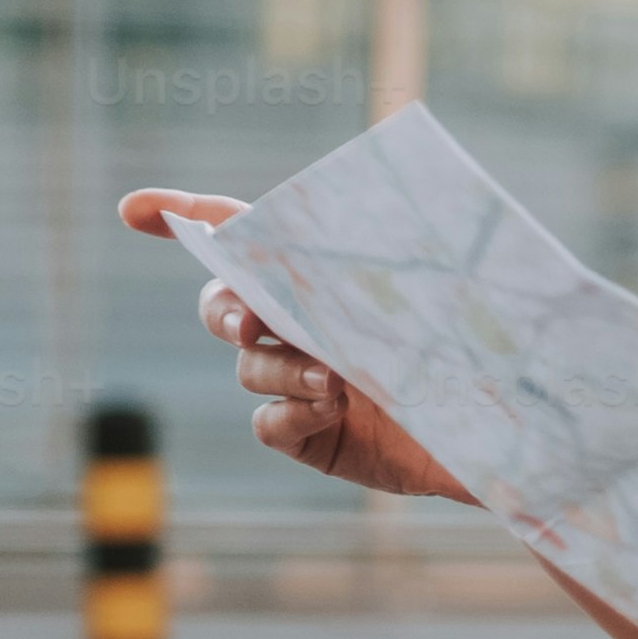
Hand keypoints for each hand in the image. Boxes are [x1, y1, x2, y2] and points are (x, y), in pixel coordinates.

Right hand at [122, 188, 465, 503]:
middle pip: (223, 303)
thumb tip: (342, 203)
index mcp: (324, 275)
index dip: (185, 216)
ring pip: (248, 367)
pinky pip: (268, 422)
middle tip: (248, 321)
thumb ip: (378, 263)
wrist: (502, 434)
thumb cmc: (475, 348)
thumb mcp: (430, 293)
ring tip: (330, 378)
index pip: (242, 232)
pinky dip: (289, 413)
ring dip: (279, 368)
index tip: (134, 210)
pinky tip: (329, 410)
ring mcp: (297, 381)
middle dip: (223, 308)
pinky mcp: (306, 435)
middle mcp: (301, 324)